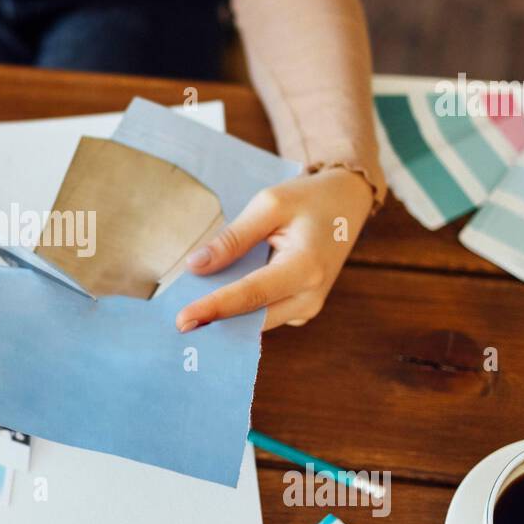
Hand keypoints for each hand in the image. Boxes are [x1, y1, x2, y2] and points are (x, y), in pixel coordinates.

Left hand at [175, 168, 372, 331]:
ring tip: (190, 314)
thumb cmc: (309, 198)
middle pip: (253, 319)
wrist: (347, 203)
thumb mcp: (269, 205)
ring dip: (226, 318)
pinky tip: (216, 302)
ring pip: (257, 323)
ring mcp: (309, 307)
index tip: (182, 320)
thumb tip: (196, 266)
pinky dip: (241, 311)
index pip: (251, 295)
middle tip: (175, 324)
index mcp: (306, 267)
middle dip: (215, 321)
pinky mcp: (301, 309)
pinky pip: (265, 316)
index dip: (215, 308)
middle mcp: (311, 297)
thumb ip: (233, 238)